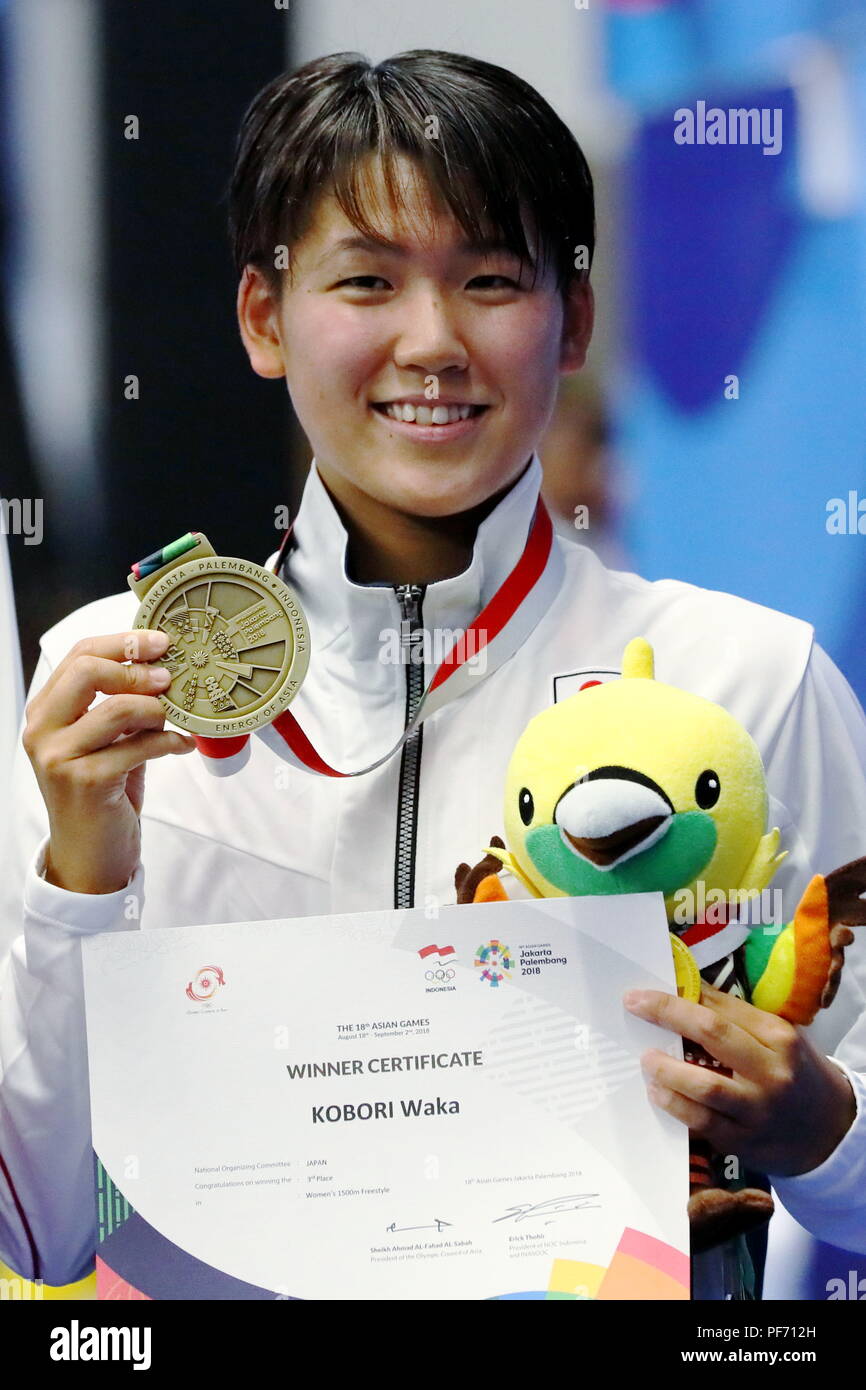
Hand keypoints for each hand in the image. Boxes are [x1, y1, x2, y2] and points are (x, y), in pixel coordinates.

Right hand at [23, 630, 195, 894]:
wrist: (91, 854)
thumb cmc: (103, 794)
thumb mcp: (107, 741)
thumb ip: (122, 705)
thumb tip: (163, 667)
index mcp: (45, 712)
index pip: (79, 655)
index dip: (123, 643)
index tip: (160, 642)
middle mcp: (42, 730)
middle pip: (88, 670)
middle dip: (137, 668)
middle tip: (170, 678)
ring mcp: (59, 756)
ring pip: (116, 708)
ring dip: (157, 709)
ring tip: (176, 718)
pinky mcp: (84, 781)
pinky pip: (137, 746)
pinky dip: (168, 740)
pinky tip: (181, 744)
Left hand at [623, 983, 856, 1177]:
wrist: (829, 1130)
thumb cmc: (795, 1073)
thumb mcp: (779, 1039)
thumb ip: (738, 1019)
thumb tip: (686, 991)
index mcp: (778, 1037)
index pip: (722, 1008)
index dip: (681, 997)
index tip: (647, 990)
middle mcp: (770, 1071)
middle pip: (712, 1033)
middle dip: (668, 1014)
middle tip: (634, 1005)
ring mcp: (757, 1109)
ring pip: (705, 1085)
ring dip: (667, 1069)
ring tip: (646, 1060)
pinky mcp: (744, 1141)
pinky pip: (702, 1123)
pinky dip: (675, 1106)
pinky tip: (657, 1094)